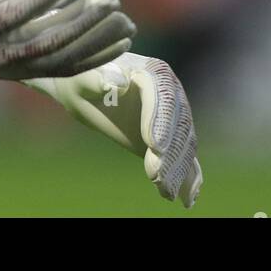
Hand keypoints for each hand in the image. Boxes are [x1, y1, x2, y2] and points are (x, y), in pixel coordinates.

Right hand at [0, 0, 135, 78]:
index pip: (10, 15)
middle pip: (46, 41)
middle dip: (81, 21)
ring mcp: (18, 67)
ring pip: (64, 59)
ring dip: (97, 41)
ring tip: (124, 20)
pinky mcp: (31, 71)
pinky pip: (69, 68)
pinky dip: (97, 56)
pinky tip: (123, 40)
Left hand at [25, 52, 201, 205]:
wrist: (86, 90)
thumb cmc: (81, 79)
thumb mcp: (81, 77)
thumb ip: (96, 78)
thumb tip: (117, 83)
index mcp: (151, 71)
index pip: (162, 95)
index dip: (160, 121)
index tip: (154, 146)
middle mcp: (170, 92)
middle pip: (177, 123)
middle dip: (169, 152)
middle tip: (155, 176)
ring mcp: (173, 116)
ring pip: (183, 144)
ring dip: (177, 169)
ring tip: (164, 191)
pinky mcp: (170, 138)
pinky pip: (185, 157)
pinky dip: (189, 177)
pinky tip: (187, 199)